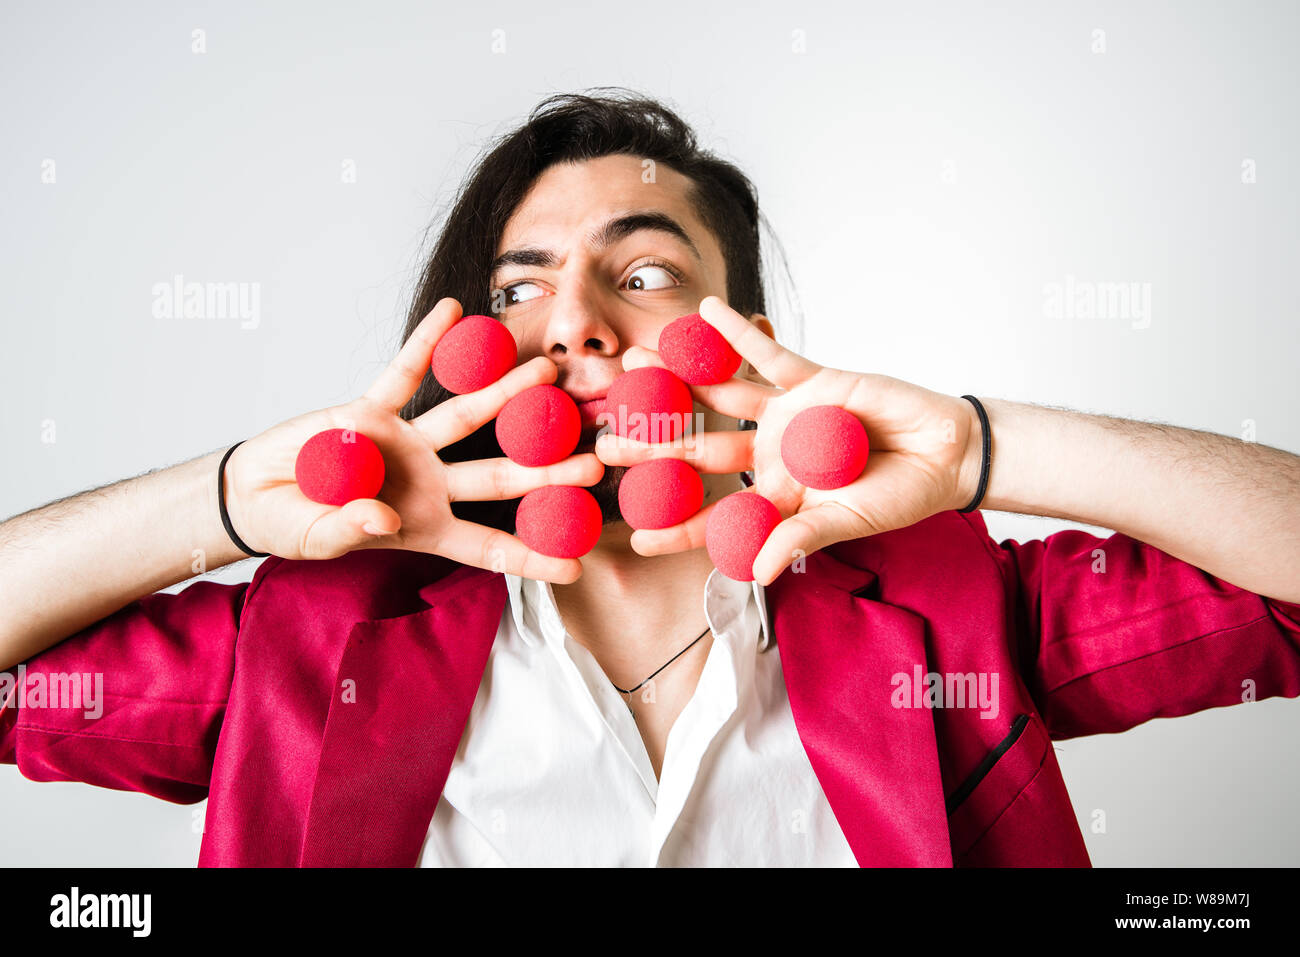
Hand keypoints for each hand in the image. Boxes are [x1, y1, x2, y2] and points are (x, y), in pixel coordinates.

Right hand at [222, 298, 603, 581]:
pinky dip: (425, 340)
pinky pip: (402, 369)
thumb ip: (349, 529)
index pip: (487, 547)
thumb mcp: (317, 538)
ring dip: (503, 391)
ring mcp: (405, 443)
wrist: (255, 493)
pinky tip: (454, 310)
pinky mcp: (370, 408)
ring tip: (545, 369)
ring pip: (464, 415)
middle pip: (496, 476)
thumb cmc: (292, 526)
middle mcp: (428, 483)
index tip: (576, 566)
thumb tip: (383, 517)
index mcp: (424, 526)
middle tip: (592, 461)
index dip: (529, 557)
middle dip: (544, 471)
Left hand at [593, 296, 981, 584]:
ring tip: (634, 361)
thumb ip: (802, 538)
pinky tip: (705, 310)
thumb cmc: (899, 496)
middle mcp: (768, 452)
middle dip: (652, 445)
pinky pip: (767, 354)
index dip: (676, 526)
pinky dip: (738, 333)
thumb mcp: (849, 522)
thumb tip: (758, 569)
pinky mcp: (809, 378)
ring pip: (719, 393)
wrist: (944, 452)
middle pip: (698, 449)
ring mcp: (784, 413)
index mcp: (773, 495)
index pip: (715, 514)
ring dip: (678, 377)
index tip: (634, 537)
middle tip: (604, 443)